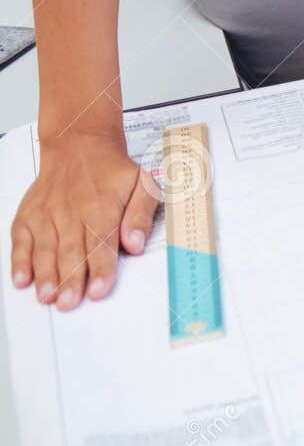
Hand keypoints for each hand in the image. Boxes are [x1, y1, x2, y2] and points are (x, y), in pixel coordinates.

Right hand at [10, 130, 158, 308]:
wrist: (79, 144)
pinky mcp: (29, 216)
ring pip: (46, 249)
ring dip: (46, 275)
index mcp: (102, 206)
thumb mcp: (142, 183)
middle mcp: (72, 212)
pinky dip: (19, 260)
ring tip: (48, 297)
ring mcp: (47, 215)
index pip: (102, 242)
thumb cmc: (111, 170)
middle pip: (71, 250)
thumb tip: (136, 243)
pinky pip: (21, 240)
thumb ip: (141, 215)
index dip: (101, 268)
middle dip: (70, 279)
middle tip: (70, 302)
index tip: (100, 289)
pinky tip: (23, 279)